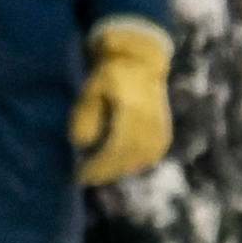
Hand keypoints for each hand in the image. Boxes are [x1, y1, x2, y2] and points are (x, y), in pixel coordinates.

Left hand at [70, 18, 175, 186]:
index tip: (78, 175)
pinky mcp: (163, 136)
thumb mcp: (91, 89)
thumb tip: (80, 143)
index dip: (97, 165)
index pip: (114, 147)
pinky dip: (130, 164)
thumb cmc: (110, 75)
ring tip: (96, 174)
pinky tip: (115, 166)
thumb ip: (84, 114)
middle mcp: (150, 123)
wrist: (142, 64)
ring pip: (138, 161)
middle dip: (104, 172)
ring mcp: (160, 131)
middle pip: (126, 158)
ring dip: (116, 170)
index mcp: (132, 110)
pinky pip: (147, 158)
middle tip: (83, 178)